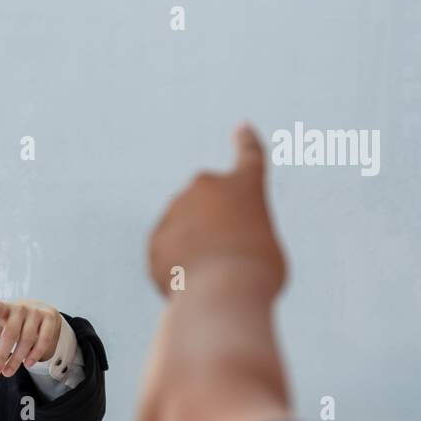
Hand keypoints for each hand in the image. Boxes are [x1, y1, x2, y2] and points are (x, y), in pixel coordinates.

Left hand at [0, 297, 62, 377]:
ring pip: (27, 340)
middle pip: (11, 334)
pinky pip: (44, 340)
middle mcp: (21, 309)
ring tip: (7, 372)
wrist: (40, 313)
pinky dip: (36, 353)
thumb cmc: (9, 321)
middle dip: (1, 355)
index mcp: (4, 309)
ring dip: (17, 358)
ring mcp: (37, 314)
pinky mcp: (51, 320)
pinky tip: (28, 363)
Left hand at [147, 124, 285, 298]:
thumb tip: (215, 247)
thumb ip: (242, 238)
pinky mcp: (156, 236)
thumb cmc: (256, 274)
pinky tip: (189, 283)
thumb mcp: (265, 253)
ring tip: (211, 276)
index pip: (250, 155)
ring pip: (189, 232)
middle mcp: (207, 187)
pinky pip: (171, 253)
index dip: (246, 142)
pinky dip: (179, 269)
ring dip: (199, 252)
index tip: (242, 128)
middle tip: (229, 257)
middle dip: (216, 227)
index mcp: (246, 184)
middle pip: (211, 206)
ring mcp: (176, 209)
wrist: (219, 292)